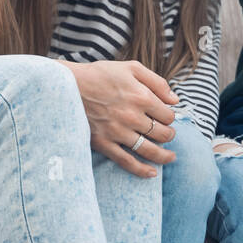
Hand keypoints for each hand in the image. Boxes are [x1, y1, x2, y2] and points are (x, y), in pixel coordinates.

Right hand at [62, 59, 179, 177]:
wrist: (67, 85)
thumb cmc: (101, 74)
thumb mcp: (132, 68)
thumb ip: (157, 82)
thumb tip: (175, 100)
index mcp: (142, 97)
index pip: (168, 116)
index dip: (170, 118)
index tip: (166, 118)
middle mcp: (132, 116)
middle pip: (162, 134)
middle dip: (169, 136)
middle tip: (168, 135)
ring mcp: (118, 131)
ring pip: (149, 150)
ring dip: (163, 156)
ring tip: (170, 158)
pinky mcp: (103, 142)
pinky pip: (126, 161)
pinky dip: (141, 170)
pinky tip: (152, 173)